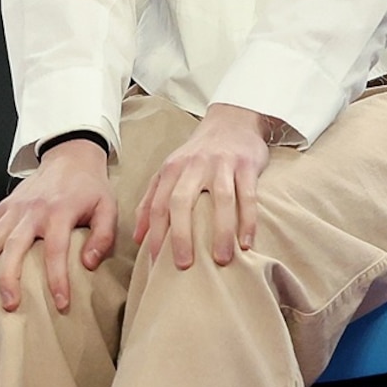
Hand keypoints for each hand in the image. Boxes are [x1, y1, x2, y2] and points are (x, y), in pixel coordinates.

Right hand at [0, 138, 115, 312]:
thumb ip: (103, 236)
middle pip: (13, 248)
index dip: (57, 280)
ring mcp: (13, 209)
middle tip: (9, 306)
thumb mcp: (108, 207)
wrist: (69, 157)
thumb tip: (88, 264)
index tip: (60, 304)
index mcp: (59, 211)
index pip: (55, 251)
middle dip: (8, 280)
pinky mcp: (2, 208)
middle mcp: (31, 210)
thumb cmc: (89, 188)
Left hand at [135, 104, 273, 271]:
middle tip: (184, 266)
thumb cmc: (197, 155)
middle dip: (182, 235)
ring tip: (221, 260)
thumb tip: (138, 238)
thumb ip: (151, 201)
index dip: (155, 234)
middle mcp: (194, 166)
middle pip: (183, 202)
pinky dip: (248, 220)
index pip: (159, 204)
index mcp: (172, 169)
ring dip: (220, 232)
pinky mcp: (246, 165)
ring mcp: (222, 165)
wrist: (232, 121)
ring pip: (221, 200)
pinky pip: (248, 195)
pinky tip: (247, 244)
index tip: (155, 262)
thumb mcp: (169, 171)